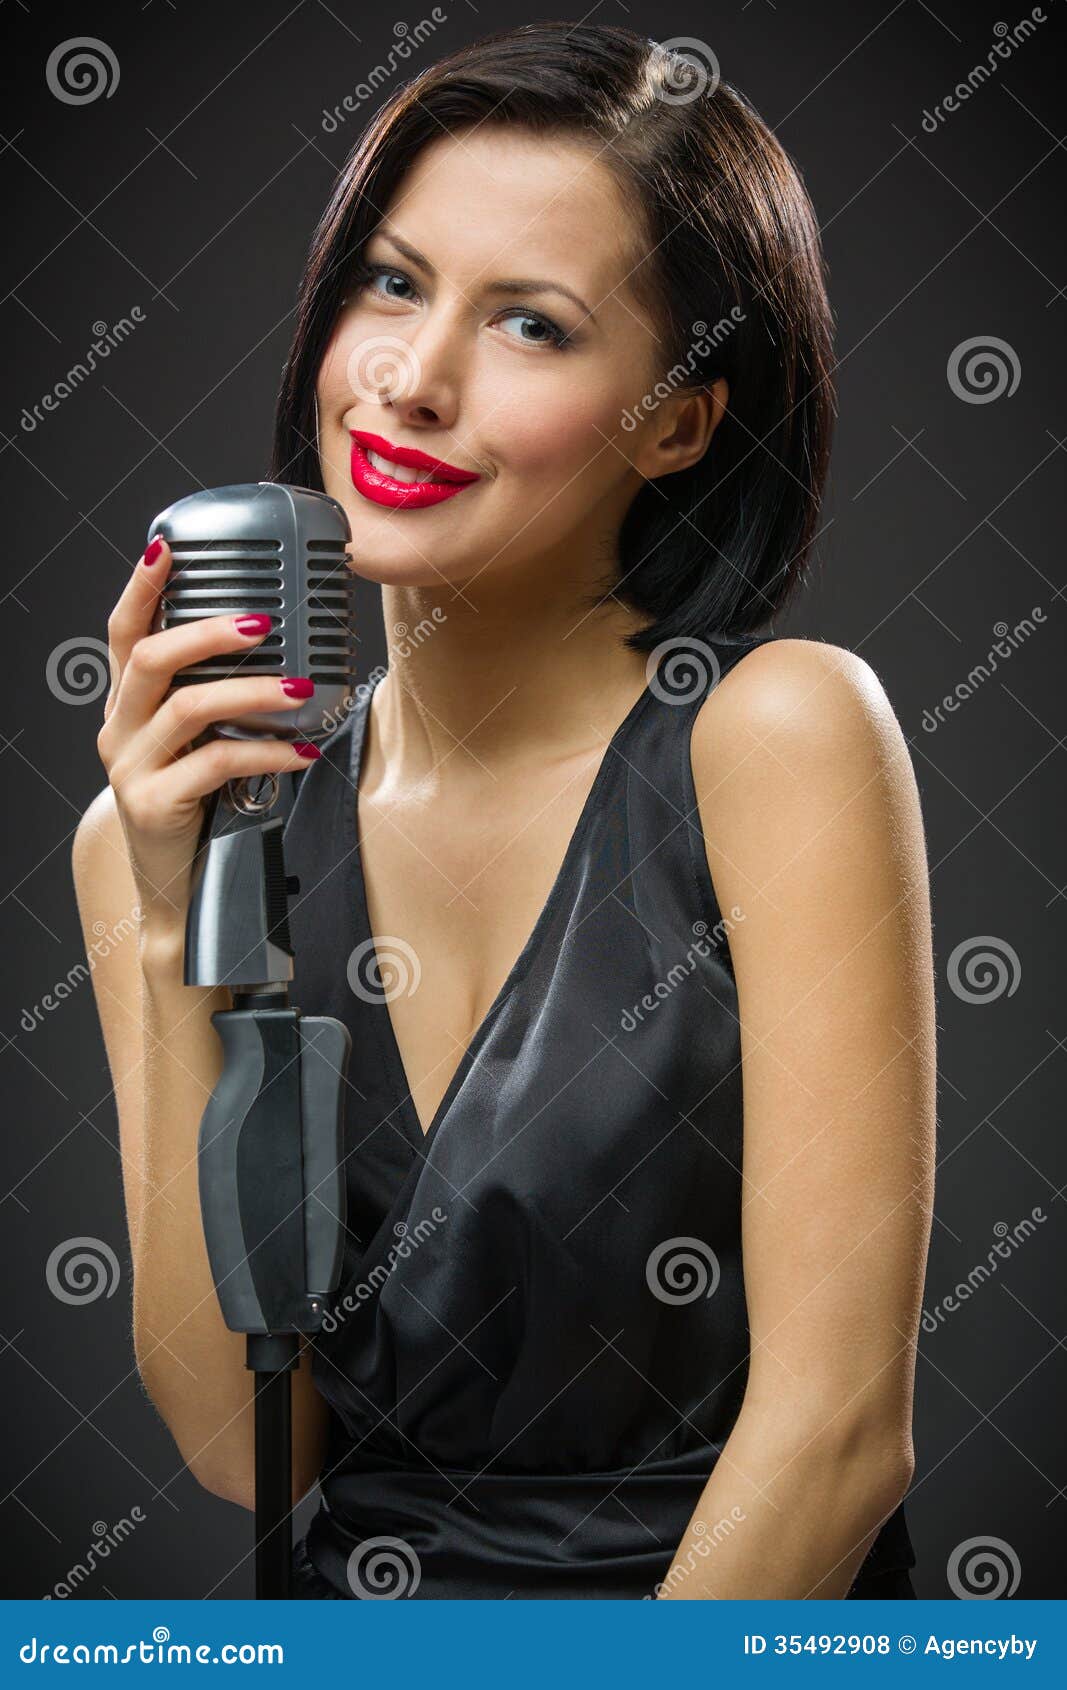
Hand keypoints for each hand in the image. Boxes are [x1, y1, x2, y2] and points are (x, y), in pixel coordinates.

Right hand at [96, 535, 320, 934]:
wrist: (176, 889)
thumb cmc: (196, 808)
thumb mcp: (196, 746)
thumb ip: (214, 702)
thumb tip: (280, 651)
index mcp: (126, 706)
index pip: (123, 634)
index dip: (141, 588)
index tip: (167, 546)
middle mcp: (119, 730)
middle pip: (152, 659)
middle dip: (208, 632)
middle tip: (263, 623)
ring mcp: (131, 769)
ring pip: (187, 707)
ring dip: (251, 691)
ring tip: (300, 688)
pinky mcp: (155, 805)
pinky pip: (217, 763)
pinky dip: (268, 754)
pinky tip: (304, 753)